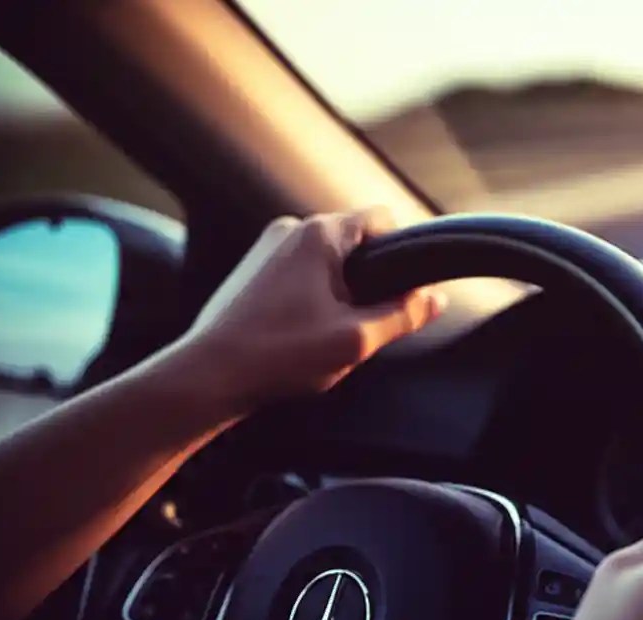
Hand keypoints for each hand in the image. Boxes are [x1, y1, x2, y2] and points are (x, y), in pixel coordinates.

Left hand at [180, 207, 443, 412]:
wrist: (207, 376)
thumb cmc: (279, 355)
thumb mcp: (356, 340)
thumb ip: (403, 315)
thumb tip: (435, 299)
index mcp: (319, 235)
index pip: (382, 220)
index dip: (401, 254)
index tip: (401, 292)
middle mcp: (290, 230)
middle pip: (355, 244)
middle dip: (367, 281)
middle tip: (361, 324)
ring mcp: (266, 249)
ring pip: (326, 263)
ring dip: (337, 293)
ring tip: (324, 335)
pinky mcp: (250, 271)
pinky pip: (299, 275)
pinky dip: (309, 300)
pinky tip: (299, 336)